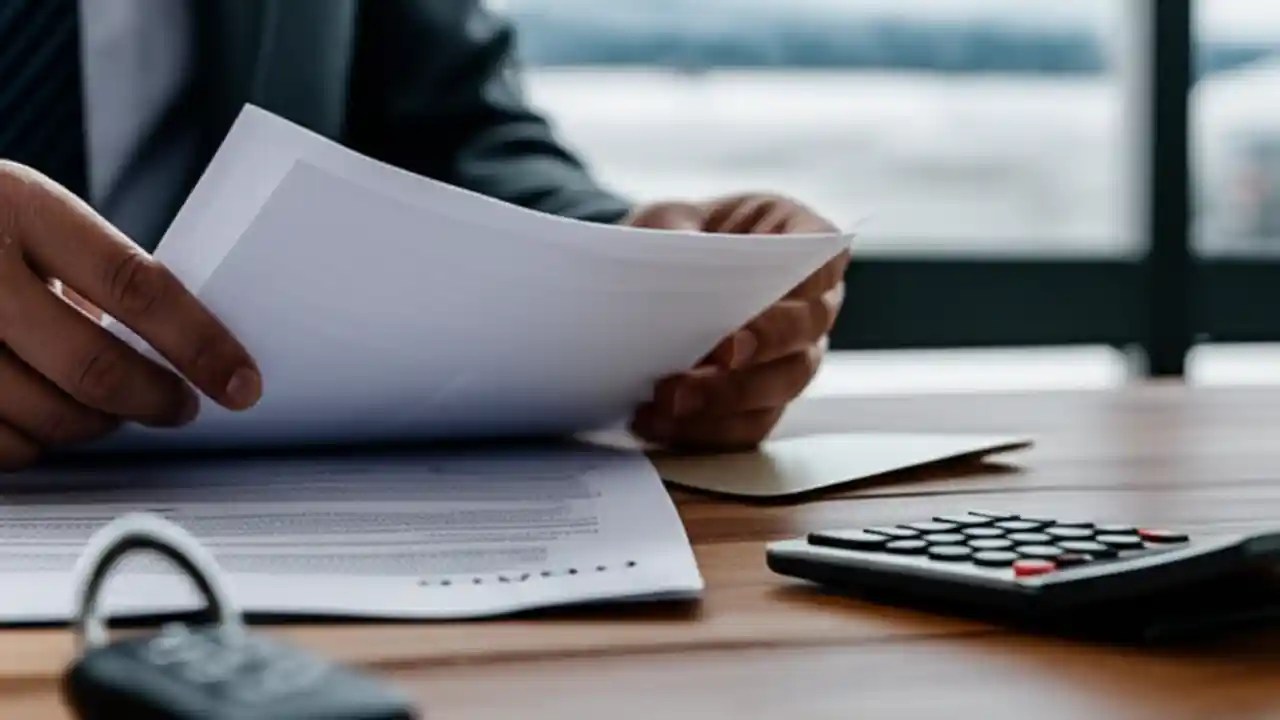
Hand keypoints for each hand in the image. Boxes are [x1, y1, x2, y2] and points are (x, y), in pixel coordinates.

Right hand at [0, 162, 260, 468]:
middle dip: (153, 399)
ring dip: (91, 426)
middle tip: (177, 406)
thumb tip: (178, 348)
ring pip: (41, 418)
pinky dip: (28, 444)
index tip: (241, 382)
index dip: (200, 343)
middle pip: (91, 365)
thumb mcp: (24, 214)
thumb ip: (88, 270)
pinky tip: (34, 416)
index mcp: (17, 203)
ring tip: (103, 407)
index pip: (136, 284)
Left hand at [625, 194, 848, 450]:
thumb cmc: (671, 241)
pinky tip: (658, 422)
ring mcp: (791, 357)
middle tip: (719, 354)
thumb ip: (672, 230)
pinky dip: (706, 429)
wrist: (649, 286)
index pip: (826, 258)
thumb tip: (678, 256)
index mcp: (797, 243)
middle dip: (764, 344)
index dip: (813, 274)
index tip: (782, 282)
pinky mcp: (762, 402)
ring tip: (671, 399)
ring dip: (729, 396)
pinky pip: (750, 425)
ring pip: (784, 384)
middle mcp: (808, 305)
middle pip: (807, 330)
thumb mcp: (664, 220)